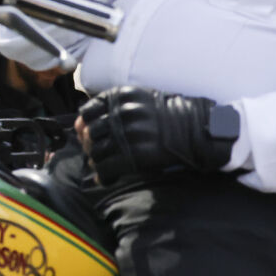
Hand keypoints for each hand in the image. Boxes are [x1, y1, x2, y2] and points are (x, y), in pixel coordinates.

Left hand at [77, 86, 234, 184]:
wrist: (193, 129)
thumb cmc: (164, 115)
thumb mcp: (139, 99)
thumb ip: (114, 107)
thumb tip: (83, 125)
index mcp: (121, 96)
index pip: (88, 111)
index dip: (84, 125)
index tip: (86, 133)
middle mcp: (122, 113)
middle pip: (90, 133)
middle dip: (88, 145)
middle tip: (93, 153)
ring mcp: (128, 134)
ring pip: (96, 152)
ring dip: (95, 161)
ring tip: (100, 166)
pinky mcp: (135, 155)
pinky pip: (107, 167)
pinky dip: (103, 175)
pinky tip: (105, 178)